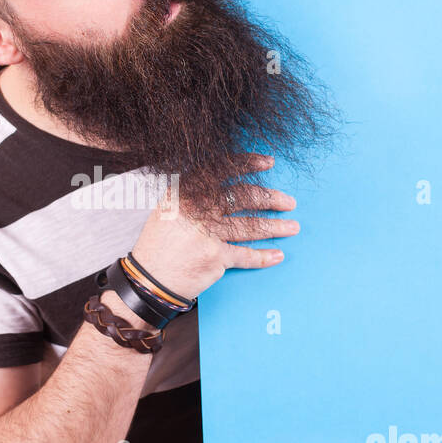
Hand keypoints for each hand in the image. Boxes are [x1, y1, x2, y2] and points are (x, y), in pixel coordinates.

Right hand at [129, 153, 298, 300]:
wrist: (149, 280)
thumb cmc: (162, 244)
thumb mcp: (169, 209)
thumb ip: (194, 195)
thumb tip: (228, 185)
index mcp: (184, 192)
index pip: (220, 170)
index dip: (247, 164)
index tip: (268, 162)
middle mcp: (195, 209)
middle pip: (241, 196)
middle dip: (270, 198)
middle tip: (288, 202)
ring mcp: (206, 233)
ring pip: (250, 225)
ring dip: (275, 227)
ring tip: (292, 227)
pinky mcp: (215, 257)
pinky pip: (246, 255)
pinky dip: (264, 256)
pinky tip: (277, 255)